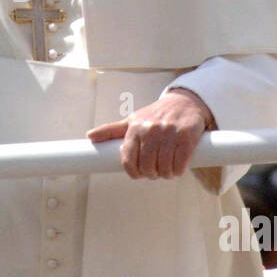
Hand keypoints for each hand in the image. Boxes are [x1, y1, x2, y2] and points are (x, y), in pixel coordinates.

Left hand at [86, 88, 214, 179]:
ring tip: (167, 172)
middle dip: (151, 174)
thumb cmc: (155, 114)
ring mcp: (169, 133)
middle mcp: (150, 129)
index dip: (134, 172)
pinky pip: (180, 163)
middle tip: (155, 173)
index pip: (128, 159)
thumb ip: (111, 130)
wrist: (184, 102)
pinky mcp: (186, 136)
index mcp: (135, 127)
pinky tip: (177, 169)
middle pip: (146, 166)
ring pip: (163, 167)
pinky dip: (178, 171)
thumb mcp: (132, 120)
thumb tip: (89, 136)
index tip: (140, 174)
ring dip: (166, 174)